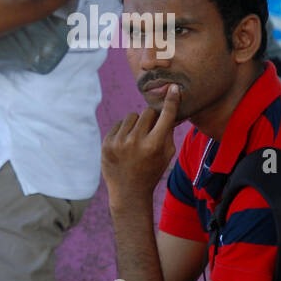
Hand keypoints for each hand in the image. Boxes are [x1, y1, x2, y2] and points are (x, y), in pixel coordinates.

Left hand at [101, 84, 180, 209]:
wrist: (128, 191)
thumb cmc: (152, 171)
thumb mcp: (166, 154)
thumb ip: (168, 131)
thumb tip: (171, 108)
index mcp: (154, 145)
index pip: (165, 115)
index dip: (171, 100)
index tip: (174, 88)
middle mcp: (136, 141)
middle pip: (147, 112)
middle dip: (151, 118)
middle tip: (150, 130)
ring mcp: (119, 142)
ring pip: (132, 116)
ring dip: (136, 124)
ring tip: (136, 140)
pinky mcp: (107, 143)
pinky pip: (118, 124)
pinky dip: (124, 131)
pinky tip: (125, 145)